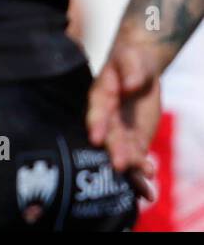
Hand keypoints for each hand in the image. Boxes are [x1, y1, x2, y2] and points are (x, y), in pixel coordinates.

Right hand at [87, 44, 160, 199]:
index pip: (97, 111)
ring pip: (122, 152)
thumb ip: (130, 70)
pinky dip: (141, 172)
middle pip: (109, 137)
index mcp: (101, 96)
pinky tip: (149, 185)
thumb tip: (131, 85)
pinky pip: (136, 159)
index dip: (96, 124)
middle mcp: (106, 119)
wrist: (140, 70)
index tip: (96, 138)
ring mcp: (120, 132)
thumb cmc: (131, 61)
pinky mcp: (134, 141)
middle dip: (113, 151)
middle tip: (118, 165)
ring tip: (143, 177)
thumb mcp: (131, 59)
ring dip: (130, 167)